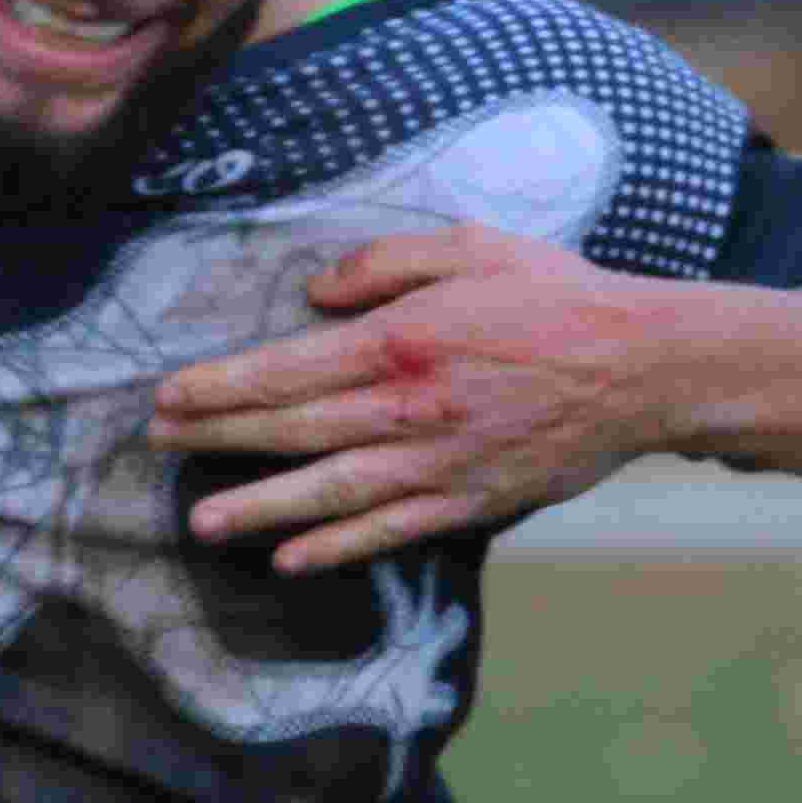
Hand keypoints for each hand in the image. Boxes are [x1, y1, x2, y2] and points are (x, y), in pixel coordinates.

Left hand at [148, 225, 674, 570]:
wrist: (642, 367)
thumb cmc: (556, 298)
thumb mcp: (470, 246)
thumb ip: (384, 262)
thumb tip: (314, 292)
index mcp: (401, 340)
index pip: (287, 368)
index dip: (220, 386)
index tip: (169, 395)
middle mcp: (407, 408)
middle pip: (292, 429)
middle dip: (218, 438)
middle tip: (159, 445)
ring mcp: (436, 464)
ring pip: (327, 491)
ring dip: (259, 507)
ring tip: (202, 520)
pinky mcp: (467, 501)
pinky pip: (388, 531)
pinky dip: (335, 548)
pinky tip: (289, 557)